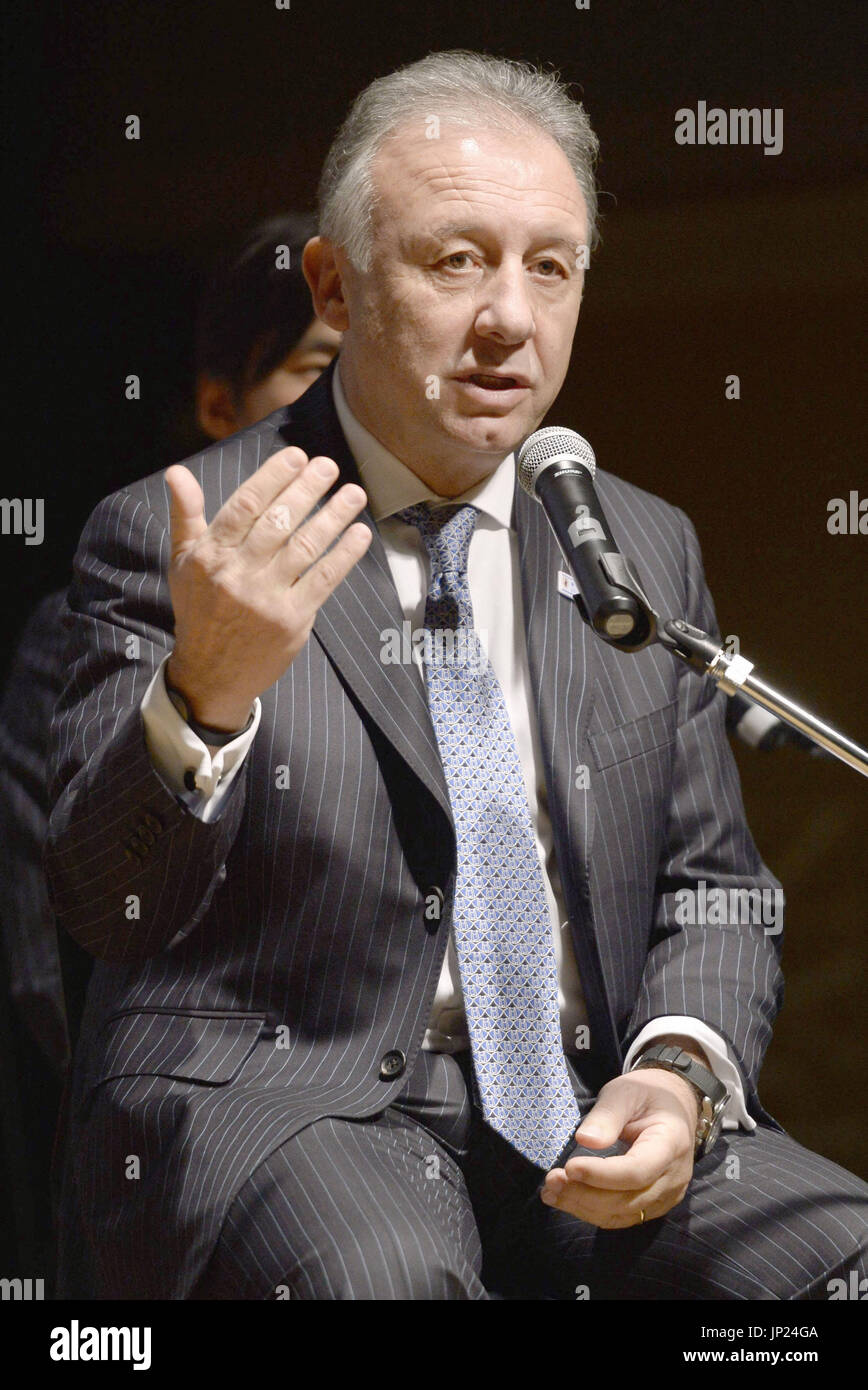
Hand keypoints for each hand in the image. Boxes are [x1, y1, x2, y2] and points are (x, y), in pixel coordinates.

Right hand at [164, 447, 370, 729]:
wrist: (211, 674)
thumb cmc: (200, 610)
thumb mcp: (182, 563)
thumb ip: (186, 515)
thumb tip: (177, 472)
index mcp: (210, 555)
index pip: (245, 505)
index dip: (273, 477)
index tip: (297, 457)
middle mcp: (237, 574)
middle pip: (278, 521)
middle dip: (307, 489)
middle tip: (329, 466)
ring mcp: (266, 598)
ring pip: (304, 546)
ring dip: (333, 516)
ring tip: (353, 493)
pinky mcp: (292, 620)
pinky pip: (322, 578)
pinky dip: (344, 554)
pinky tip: (360, 533)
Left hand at [539, 1067, 697, 1227]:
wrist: (672, 1106)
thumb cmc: (647, 1095)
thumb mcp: (625, 1092)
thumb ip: (607, 1115)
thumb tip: (584, 1140)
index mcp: (671, 1144)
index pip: (637, 1171)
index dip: (601, 1175)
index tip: (569, 1167)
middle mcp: (674, 1177)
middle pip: (627, 1199)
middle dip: (585, 1194)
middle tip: (551, 1180)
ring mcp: (666, 1195)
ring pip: (622, 1214)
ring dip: (583, 1207)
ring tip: (551, 1192)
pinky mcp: (654, 1205)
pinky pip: (622, 1217)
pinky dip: (592, 1212)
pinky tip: (567, 1199)